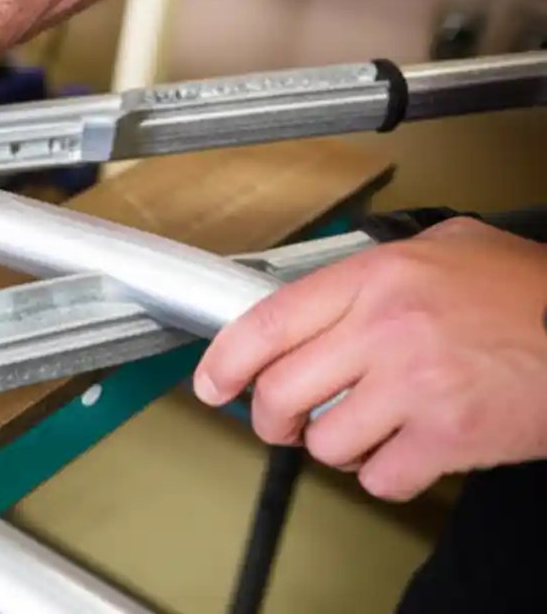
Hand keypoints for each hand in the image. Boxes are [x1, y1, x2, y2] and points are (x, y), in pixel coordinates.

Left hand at [193, 217, 546, 500]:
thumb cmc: (530, 294)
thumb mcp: (451, 247)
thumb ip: (380, 263)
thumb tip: (321, 290)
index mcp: (377, 278)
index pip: (267, 322)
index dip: (224, 360)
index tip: (211, 382)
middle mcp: (386, 329)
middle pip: (279, 391)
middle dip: (269, 418)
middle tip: (283, 421)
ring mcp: (416, 386)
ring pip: (324, 442)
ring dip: (334, 448)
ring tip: (365, 431)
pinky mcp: (448, 438)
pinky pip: (379, 478)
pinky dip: (386, 475)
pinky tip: (407, 452)